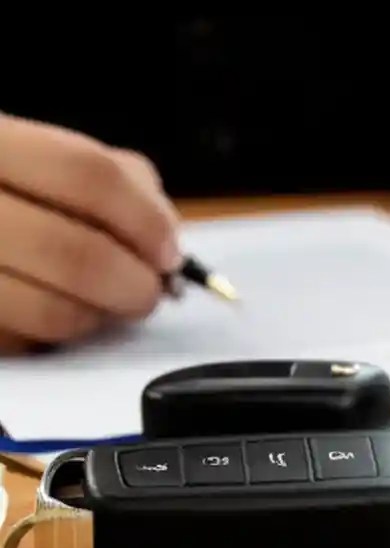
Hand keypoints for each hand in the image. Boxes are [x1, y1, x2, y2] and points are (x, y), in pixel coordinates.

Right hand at [0, 113, 180, 352]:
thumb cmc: (13, 187)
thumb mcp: (59, 159)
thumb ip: (124, 183)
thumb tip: (166, 244)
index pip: (86, 175)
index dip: (145, 219)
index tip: (169, 253)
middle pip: (74, 254)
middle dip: (135, 284)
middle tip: (149, 291)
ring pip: (50, 311)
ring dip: (100, 316)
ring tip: (104, 305)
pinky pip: (23, 342)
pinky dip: (55, 336)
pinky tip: (54, 309)